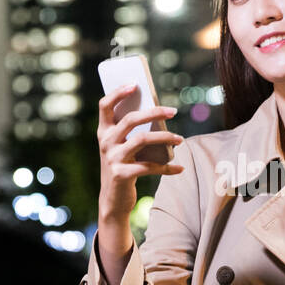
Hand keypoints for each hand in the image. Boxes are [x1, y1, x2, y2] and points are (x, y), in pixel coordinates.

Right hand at [96, 83, 184, 221]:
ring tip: (181, 139)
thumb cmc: (123, 167)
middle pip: (131, 119)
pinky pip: (150, 167)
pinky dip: (168, 168)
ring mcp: (112, 159)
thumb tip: (159, 113)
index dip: (118, 92)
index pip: (105, 105)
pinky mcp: (122, 174)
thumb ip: (132, 132)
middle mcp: (105, 142)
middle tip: (173, 111)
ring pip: (142, 139)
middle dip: (154, 112)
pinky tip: (180, 168)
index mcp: (103, 132)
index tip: (135, 84)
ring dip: (165, 137)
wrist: (112, 200)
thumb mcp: (121, 148)